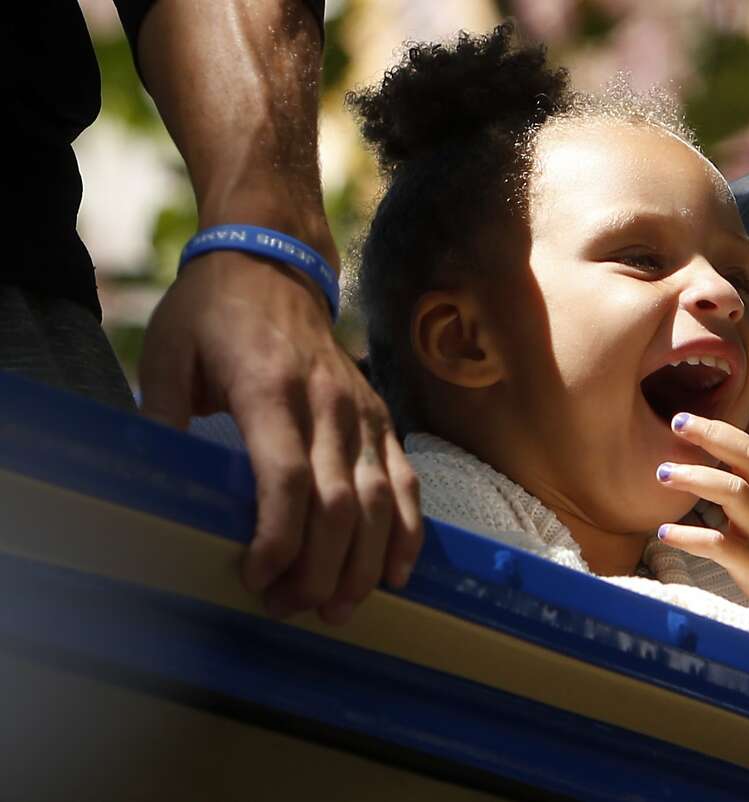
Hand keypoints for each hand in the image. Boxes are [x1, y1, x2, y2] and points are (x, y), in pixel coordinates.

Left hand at [138, 252, 422, 624]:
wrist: (274, 261)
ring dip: (364, 563)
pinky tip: (395, 572)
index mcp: (269, 389)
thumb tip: (147, 485)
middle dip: (319, 568)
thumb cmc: (213, 311)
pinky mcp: (381, 417)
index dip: (276, 538)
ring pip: (381, 501)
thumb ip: (161, 418)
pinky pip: (407, 480)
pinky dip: (408, 530)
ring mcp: (362, 411)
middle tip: (291, 608)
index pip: (286, 478)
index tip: (256, 577)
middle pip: (339, 503)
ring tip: (338, 609)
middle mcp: (327, 403)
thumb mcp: (168, 353)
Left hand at [654, 412, 748, 641]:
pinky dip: (689, 537)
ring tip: (662, 474)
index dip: (717, 430)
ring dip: (696, 478)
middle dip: (711, 436)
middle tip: (676, 423)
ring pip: (733, 492)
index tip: (684, 418)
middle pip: (746, 457)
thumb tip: (725, 462)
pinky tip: (664, 533)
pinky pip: (719, 545)